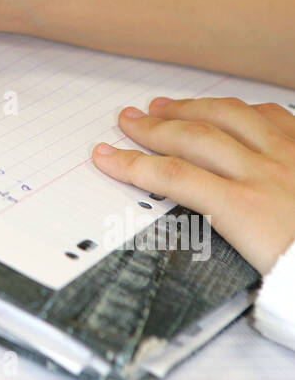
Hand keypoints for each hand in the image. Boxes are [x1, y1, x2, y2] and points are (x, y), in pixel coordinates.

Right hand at [93, 97, 294, 275]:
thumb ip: (227, 242)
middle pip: (195, 136)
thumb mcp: (261, 274)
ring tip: (164, 104)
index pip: (173, 177)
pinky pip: (272, 114)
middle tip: (126, 120)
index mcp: (246, 207)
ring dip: (191, 106)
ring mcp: (290, 155)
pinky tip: (231, 108)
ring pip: (230, 114)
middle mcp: (265, 172)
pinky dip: (242, 107)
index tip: (104, 157)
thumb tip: (196, 227)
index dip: (132, 164)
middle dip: (154, 127)